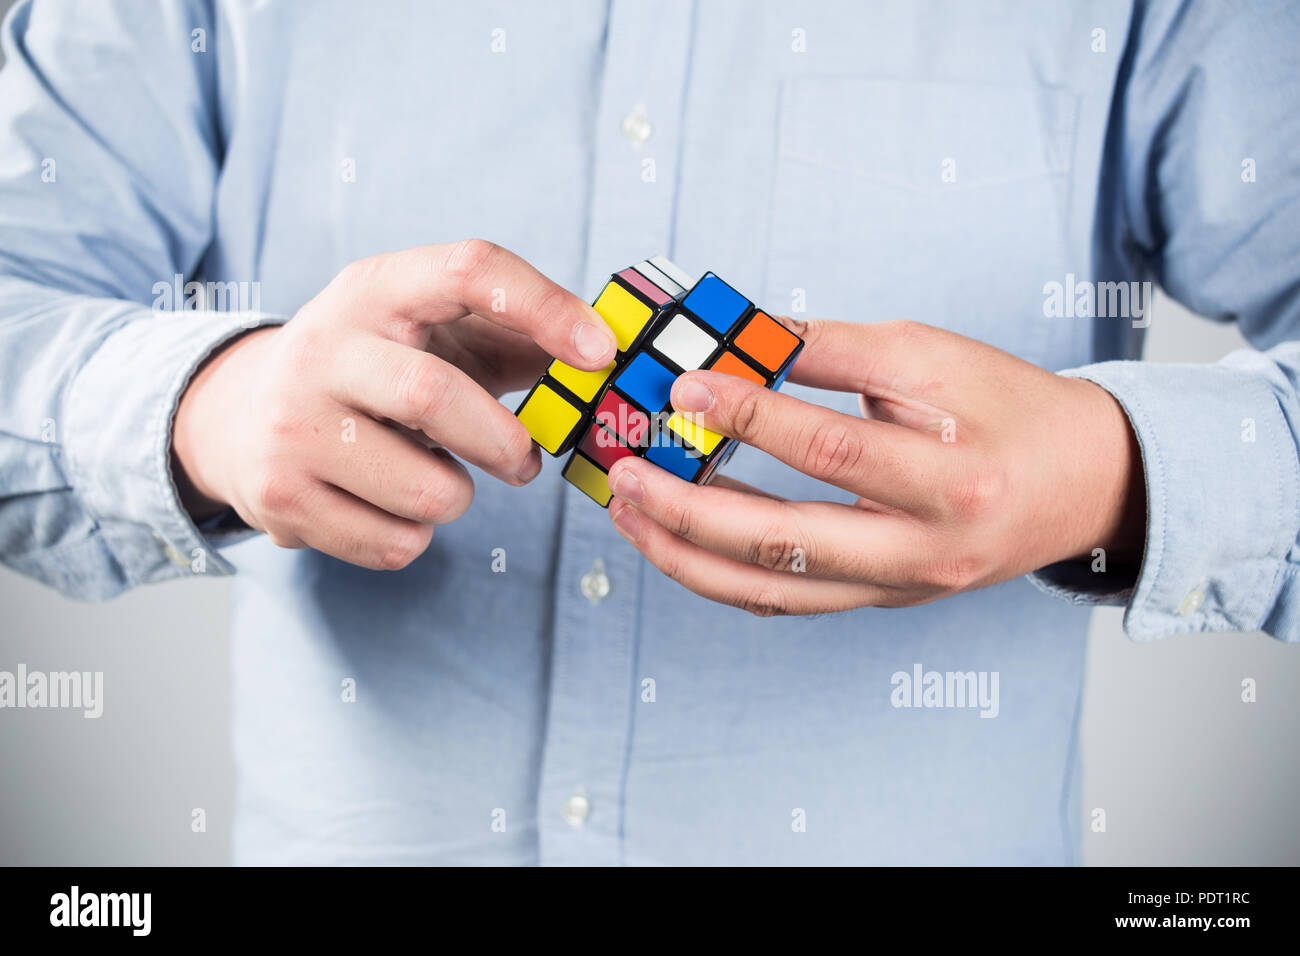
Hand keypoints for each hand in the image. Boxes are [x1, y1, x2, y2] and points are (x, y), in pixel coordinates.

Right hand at [172, 240, 616, 568]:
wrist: (238, 416)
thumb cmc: (372, 369)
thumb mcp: (428, 328)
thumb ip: (515, 334)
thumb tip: (610, 361)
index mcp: (373, 290)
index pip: (469, 270)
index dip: (544, 307)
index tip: (600, 352)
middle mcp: (322, 349)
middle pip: (431, 394)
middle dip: (501, 441)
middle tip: (524, 462)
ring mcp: (294, 427)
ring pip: (426, 490)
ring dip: (457, 496)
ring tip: (435, 477)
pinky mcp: (280, 498)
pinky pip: (396, 543)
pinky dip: (418, 535)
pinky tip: (389, 503)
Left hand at [605, 319, 1144, 614]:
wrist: (1084, 484)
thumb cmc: (1009, 408)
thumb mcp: (932, 357)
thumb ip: (831, 351)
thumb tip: (738, 339)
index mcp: (953, 479)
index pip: (832, 452)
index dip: (750, 416)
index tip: (682, 386)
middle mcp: (926, 551)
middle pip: (786, 547)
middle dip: (690, 513)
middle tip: (625, 475)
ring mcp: (902, 589)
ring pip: (775, 591)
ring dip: (690, 556)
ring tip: (631, 513)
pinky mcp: (883, 601)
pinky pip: (789, 598)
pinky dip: (725, 572)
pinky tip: (679, 538)